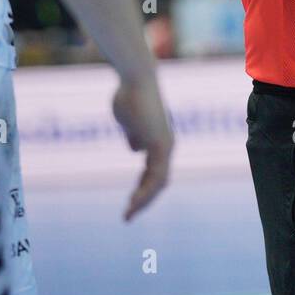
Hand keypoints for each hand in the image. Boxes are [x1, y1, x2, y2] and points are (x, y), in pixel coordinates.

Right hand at [112, 77, 173, 219]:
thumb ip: (134, 135)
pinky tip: (133, 201)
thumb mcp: (129, 122)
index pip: (154, 173)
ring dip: (143, 200)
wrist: (135, 79)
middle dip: (144, 200)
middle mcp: (166, 146)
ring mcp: (165, 145)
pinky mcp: (160, 143)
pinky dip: (144, 191)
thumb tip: (135, 149)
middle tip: (128, 215)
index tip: (130, 202)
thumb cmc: (130, 97)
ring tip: (128, 214)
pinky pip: (155, 175)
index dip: (142, 189)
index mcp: (159, 142)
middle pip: (159, 182)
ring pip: (159, 182)